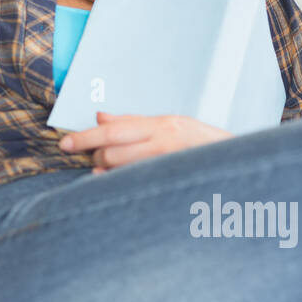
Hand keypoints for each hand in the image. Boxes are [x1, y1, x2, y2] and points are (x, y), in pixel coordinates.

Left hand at [59, 112, 233, 171]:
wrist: (238, 165)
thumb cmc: (199, 145)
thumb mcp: (168, 126)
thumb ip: (132, 122)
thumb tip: (100, 116)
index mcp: (162, 124)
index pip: (114, 129)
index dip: (86, 137)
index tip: (64, 144)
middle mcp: (165, 143)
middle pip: (112, 153)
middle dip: (95, 158)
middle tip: (93, 160)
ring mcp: (168, 166)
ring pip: (120, 171)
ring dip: (104, 173)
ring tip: (104, 172)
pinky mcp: (169, 184)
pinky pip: (133, 185)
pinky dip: (118, 184)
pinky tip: (115, 184)